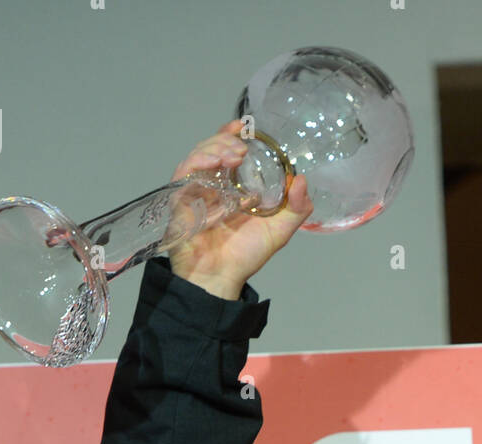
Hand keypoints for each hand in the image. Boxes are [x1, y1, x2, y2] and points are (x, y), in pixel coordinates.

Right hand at [167, 120, 313, 298]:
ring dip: (214, 148)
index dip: (232, 136)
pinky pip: (184, 173)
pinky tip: (212, 162)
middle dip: (225, 141)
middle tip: (242, 148)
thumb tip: (301, 179)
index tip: (245, 127)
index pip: (227, 153)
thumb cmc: (245, 256)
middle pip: (211, 150)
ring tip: (233, 154)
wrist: (221, 278)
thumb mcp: (279, 230)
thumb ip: (296, 208)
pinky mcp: (180, 200)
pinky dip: (197, 163)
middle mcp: (211, 186)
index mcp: (230, 188)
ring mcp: (194, 191)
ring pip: (198, 156)